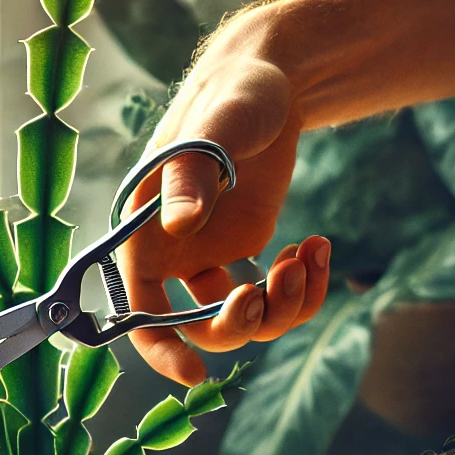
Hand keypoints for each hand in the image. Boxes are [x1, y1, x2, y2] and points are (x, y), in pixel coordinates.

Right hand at [119, 14, 329, 384]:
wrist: (274, 81)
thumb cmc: (236, 93)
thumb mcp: (218, 126)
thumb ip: (192, 172)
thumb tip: (178, 223)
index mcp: (144, 230)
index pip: (137, 306)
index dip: (160, 347)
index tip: (197, 373)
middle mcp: (170, 253)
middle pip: (196, 327)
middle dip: (241, 320)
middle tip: (274, 283)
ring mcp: (206, 257)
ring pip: (241, 319)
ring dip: (283, 303)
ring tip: (309, 253)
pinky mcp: (241, 253)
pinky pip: (269, 297)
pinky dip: (301, 286)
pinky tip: (316, 246)